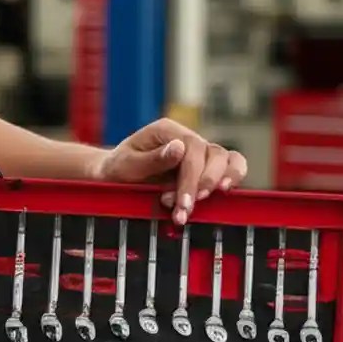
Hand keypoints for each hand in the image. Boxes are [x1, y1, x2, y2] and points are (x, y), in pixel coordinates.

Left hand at [93, 118, 247, 224]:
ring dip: (218, 184)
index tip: (183, 203)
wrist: (111, 177)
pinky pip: (229, 167)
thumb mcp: (125, 164)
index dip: (191, 177)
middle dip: (202, 186)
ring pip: (228, 159)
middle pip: (214, 154)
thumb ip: (152, 159)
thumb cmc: (116, 169)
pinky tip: (221, 195)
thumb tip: (179, 148)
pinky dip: (230, 180)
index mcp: (167, 130)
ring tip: (201, 203)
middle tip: (183, 211)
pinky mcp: (204, 168)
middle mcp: (187, 138)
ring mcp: (198, 153)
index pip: (192, 148)